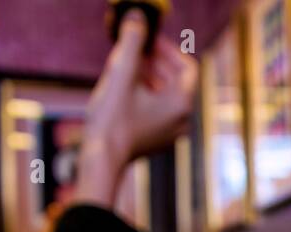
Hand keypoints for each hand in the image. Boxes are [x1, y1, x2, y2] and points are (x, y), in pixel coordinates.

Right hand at [74, 12, 198, 208]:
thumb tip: (137, 16)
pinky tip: (125, 89)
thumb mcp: (121, 73)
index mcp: (182, 103)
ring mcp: (173, 132)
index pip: (188, 66)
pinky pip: (160, 110)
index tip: (146, 40)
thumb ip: (131, 41)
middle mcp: (184, 120)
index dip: (168, 48)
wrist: (102, 157)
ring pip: (168, 95)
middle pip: (178, 80)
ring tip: (126, 66)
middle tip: (134, 49)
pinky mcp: (160, 139)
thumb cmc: (112, 117)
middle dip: (156, 61)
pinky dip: (147, 94)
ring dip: (150, 76)